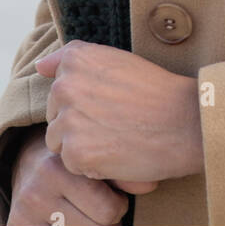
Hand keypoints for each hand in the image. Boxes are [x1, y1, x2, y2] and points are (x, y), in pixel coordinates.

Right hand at [6, 124, 158, 225]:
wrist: (28, 162)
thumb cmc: (74, 161)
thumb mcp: (97, 158)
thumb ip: (123, 172)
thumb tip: (152, 185)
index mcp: (59, 167)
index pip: (108, 210)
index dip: (117, 205)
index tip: (112, 196)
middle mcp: (37, 190)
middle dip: (106, 221)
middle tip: (99, 206)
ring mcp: (25, 212)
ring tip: (85, 212)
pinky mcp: (16, 225)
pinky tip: (68, 219)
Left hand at [35, 40, 203, 183]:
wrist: (185, 121)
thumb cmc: (155, 91)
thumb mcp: (116, 60)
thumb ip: (74, 59)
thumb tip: (39, 66)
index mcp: (75, 60)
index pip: (58, 87)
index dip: (84, 99)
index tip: (107, 102)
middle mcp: (65, 86)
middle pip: (55, 116)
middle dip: (78, 124)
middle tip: (115, 122)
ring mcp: (68, 120)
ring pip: (59, 142)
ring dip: (81, 146)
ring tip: (115, 137)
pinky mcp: (76, 152)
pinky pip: (72, 165)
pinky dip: (91, 166)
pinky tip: (116, 153)